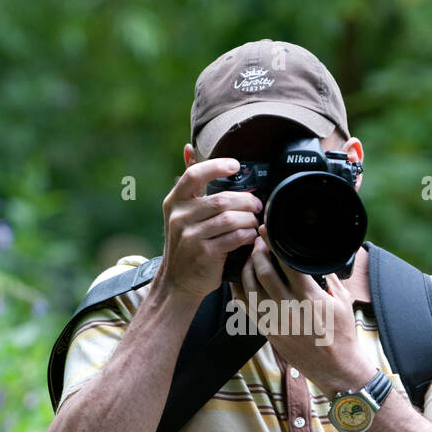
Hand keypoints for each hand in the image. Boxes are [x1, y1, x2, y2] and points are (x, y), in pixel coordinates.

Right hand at [156, 157, 262, 300]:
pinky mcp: (204, 253)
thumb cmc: (186, 244)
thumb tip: (189, 149)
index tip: (236, 166)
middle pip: (222, 199)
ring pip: (231, 219)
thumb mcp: (181, 212)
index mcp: (175, 202)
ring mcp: (191, 236)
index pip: (194, 175)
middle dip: (246, 201)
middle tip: (257, 205)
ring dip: (249, 220)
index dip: (217, 167)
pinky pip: (234, 238)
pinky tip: (249, 236)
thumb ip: (189, 184)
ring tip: (254, 222)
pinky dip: (247, 235)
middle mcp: (179, 217)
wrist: (177, 282)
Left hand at [237, 227, 376, 395]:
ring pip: (249, 288)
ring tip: (249, 256)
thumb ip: (328, 276)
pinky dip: (239, 289)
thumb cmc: (342, 333)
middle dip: (257, 251)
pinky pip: (245, 307)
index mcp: (309, 298)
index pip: (286, 263)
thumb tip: (316, 257)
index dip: (274, 244)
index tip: (267, 230)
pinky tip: (240, 279)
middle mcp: (289, 309)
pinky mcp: (267, 331)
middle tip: (257, 240)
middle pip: (263, 272)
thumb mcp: (342, 300)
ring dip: (246, 267)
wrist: (335, 367)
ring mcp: (275, 321)